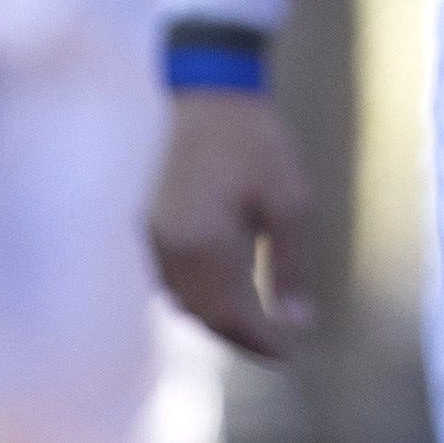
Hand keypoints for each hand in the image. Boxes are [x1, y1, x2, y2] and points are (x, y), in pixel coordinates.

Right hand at [148, 88, 313, 361]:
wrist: (203, 90)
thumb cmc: (252, 140)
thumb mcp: (289, 197)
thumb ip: (291, 263)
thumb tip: (299, 318)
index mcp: (203, 247)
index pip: (229, 316)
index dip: (259, 341)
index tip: (289, 353)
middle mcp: (166, 253)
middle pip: (202, 315)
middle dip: (238, 334)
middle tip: (275, 344)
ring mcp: (148, 241)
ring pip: (181, 300)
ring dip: (215, 314)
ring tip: (253, 320)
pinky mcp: (144, 227)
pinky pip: (168, 278)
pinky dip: (196, 291)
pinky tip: (221, 286)